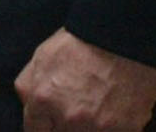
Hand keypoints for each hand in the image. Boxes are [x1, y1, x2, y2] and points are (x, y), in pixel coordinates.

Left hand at [14, 28, 155, 131]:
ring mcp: (97, 127)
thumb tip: (27, 104)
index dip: (45, 125)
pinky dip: (115, 127)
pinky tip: (118, 110)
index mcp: (44, 99)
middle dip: (66, 125)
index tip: (53, 121)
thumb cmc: (85, 40)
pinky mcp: (125, 129)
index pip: (35, 131)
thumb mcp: (45, 53)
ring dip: (91, 127)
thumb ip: (28, 84)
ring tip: (100, 107)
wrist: (127, 33)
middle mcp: (68, 118)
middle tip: (79, 108)